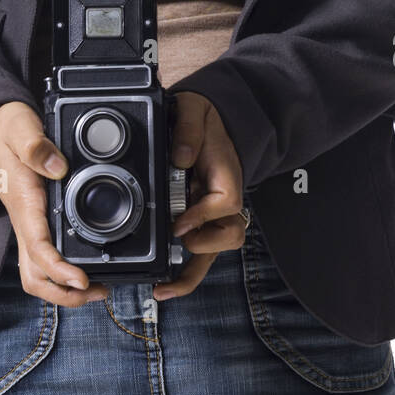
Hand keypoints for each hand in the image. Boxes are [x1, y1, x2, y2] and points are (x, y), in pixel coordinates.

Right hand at [0, 102, 109, 307]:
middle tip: (97, 291)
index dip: (59, 270)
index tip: (82, 279)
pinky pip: (42, 258)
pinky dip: (61, 273)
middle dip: (63, 293)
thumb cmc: (6, 130)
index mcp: (24, 203)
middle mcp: (24, 221)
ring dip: (63, 289)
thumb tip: (58, 167)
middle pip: (35, 275)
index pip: (39, 248)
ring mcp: (26, 226)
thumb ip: (36, 146)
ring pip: (37, 272)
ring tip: (97, 288)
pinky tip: (84, 268)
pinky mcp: (32, 223)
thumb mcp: (20, 127)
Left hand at [152, 91, 245, 301]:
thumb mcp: (195, 108)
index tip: (180, 221)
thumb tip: (183, 157)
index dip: (204, 214)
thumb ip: (190, 128)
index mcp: (226, 174)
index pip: (226, 202)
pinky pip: (198, 251)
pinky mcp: (201, 219)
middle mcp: (224, 199)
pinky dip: (184, 273)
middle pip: (230, 235)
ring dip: (192, 272)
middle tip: (176, 238)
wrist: (211, 118)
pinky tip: (164, 285)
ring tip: (165, 286)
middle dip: (203, 245)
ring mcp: (214, 213)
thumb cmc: (204, 116)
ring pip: (214, 252)